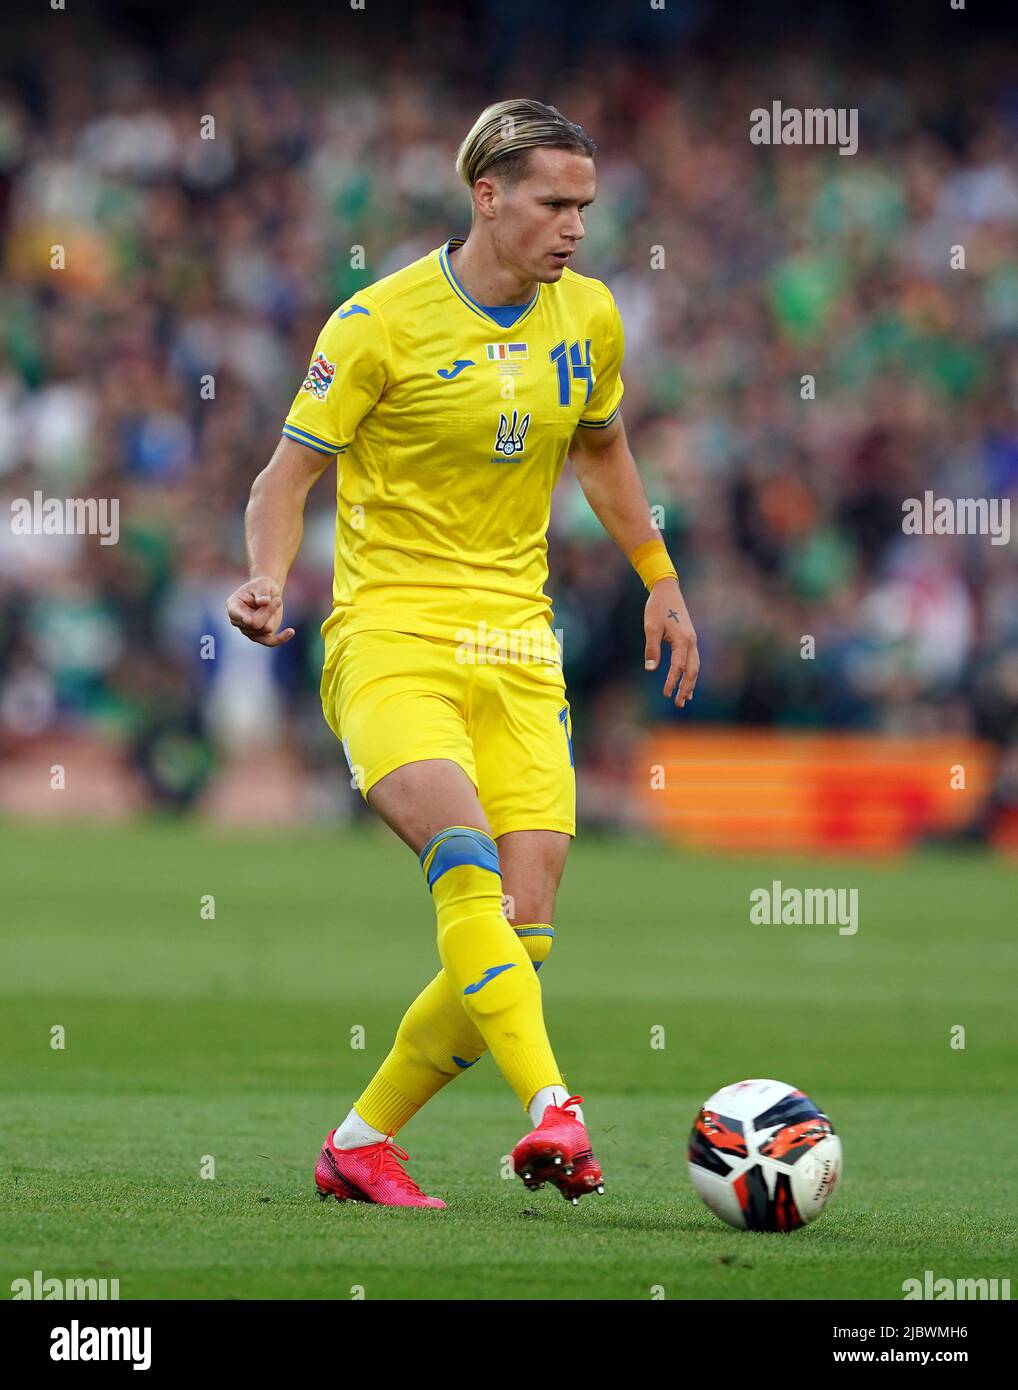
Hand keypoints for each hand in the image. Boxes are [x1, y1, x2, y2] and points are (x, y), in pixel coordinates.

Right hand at [225, 575, 294, 646]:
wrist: (269, 594)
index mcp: (233, 605)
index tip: (248, 620)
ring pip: (265, 630)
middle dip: (268, 611)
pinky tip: (291, 632)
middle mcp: (237, 621)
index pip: (235, 614)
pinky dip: (281, 638)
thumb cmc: (263, 586)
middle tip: (277, 599)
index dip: (242, 618)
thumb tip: (263, 602)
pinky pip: (270, 642)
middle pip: (254, 623)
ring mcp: (248, 631)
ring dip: (273, 616)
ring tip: (276, 602)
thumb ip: (262, 592)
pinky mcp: (261, 636)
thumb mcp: (263, 584)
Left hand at [644, 577, 698, 707]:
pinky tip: (686, 683)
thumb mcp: (651, 627)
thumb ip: (651, 649)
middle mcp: (691, 642)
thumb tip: (650, 669)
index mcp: (682, 639)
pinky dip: (690, 673)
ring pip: (695, 667)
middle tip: (678, 704)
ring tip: (685, 699)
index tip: (665, 694)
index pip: (678, 666)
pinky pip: (693, 660)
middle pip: (692, 670)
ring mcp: (692, 640)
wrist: (667, 590)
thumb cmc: (657, 607)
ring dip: (690, 683)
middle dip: (686, 688)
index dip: (672, 681)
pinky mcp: (689, 639)